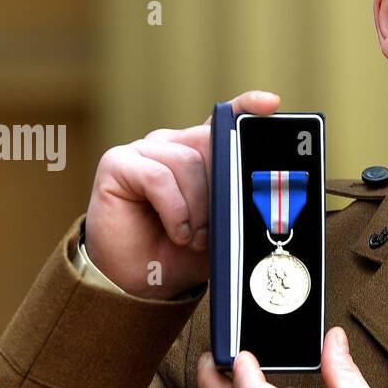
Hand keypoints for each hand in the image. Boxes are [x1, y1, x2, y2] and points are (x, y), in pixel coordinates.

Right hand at [83, 90, 280, 298]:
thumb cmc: (180, 254)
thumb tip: (259, 191)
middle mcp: (171, 145)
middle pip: (210, 143)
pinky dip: (174, 210)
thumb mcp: (220, 227)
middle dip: (221, 189)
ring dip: (197, 208)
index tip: (270, 104)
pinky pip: (158, 176)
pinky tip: (177, 231)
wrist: (141, 283)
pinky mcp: (118, 163)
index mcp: (198, 155)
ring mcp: (143, 151)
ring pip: (187, 161)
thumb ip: (234, 201)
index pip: (222, 121)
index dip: (245, 107)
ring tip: (192, 236)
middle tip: (217, 229)